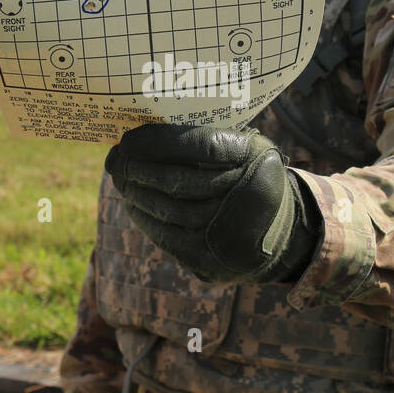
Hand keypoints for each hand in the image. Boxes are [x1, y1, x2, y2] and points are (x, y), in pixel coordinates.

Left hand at [104, 123, 320, 284]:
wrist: (278, 230)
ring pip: (167, 210)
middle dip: (137, 168)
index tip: (127, 138)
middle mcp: (246, 197)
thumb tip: (144, 133)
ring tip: (120, 178)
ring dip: (135, 192)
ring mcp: (229, 232)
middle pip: (178, 181)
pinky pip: (167, 237)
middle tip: (114, 158)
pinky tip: (133, 203)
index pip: (200, 146)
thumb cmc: (248, 176)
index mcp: (254, 159)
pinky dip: (144, 218)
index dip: (158, 142)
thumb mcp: (245, 147)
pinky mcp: (213, 259)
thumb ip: (207, 136)